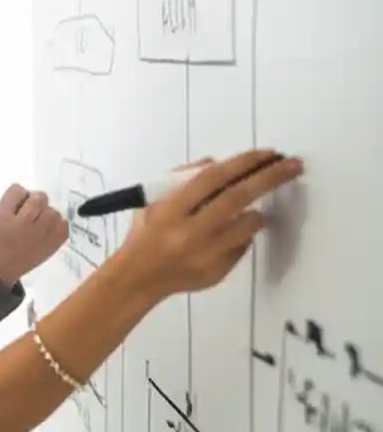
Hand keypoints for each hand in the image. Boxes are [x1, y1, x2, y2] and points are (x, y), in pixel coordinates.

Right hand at [0, 184, 68, 284]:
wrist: (9, 263)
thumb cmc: (3, 236)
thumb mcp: (0, 214)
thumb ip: (12, 197)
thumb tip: (27, 190)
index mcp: (21, 218)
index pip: (27, 193)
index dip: (24, 197)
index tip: (20, 208)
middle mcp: (38, 225)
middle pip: (42, 198)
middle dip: (36, 204)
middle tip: (29, 217)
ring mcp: (51, 234)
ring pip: (54, 211)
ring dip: (47, 214)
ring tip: (38, 224)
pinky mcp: (58, 242)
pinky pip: (65, 224)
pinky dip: (58, 225)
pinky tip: (48, 231)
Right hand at [113, 149, 302, 298]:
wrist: (139, 277)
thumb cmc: (146, 233)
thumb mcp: (154, 201)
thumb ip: (183, 180)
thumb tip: (218, 164)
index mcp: (171, 209)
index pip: (213, 178)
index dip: (243, 163)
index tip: (267, 154)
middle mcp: (190, 231)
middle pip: (238, 198)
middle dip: (269, 178)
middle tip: (293, 165)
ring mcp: (207, 254)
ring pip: (248, 225)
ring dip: (258, 213)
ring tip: (257, 208)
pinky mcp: (219, 271)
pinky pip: (242, 246)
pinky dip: (242, 235)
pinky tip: (232, 234)